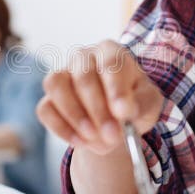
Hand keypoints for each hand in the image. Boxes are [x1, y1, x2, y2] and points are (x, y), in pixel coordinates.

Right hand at [36, 40, 163, 154]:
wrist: (116, 122)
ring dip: (76, 116)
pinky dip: (61, 128)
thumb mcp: (149, 103)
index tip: (124, 113)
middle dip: (98, 110)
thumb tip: (126, 110)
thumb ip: (142, 104)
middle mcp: (82, 57)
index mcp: (110, 51)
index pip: (110, 62)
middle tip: (112, 135)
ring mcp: (61, 75)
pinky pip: (45, 109)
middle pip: (83, 77)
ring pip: (57, 86)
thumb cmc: (135, 104)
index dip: (116, 88)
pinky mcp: (48, 98)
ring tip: (95, 139)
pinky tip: (81, 142)